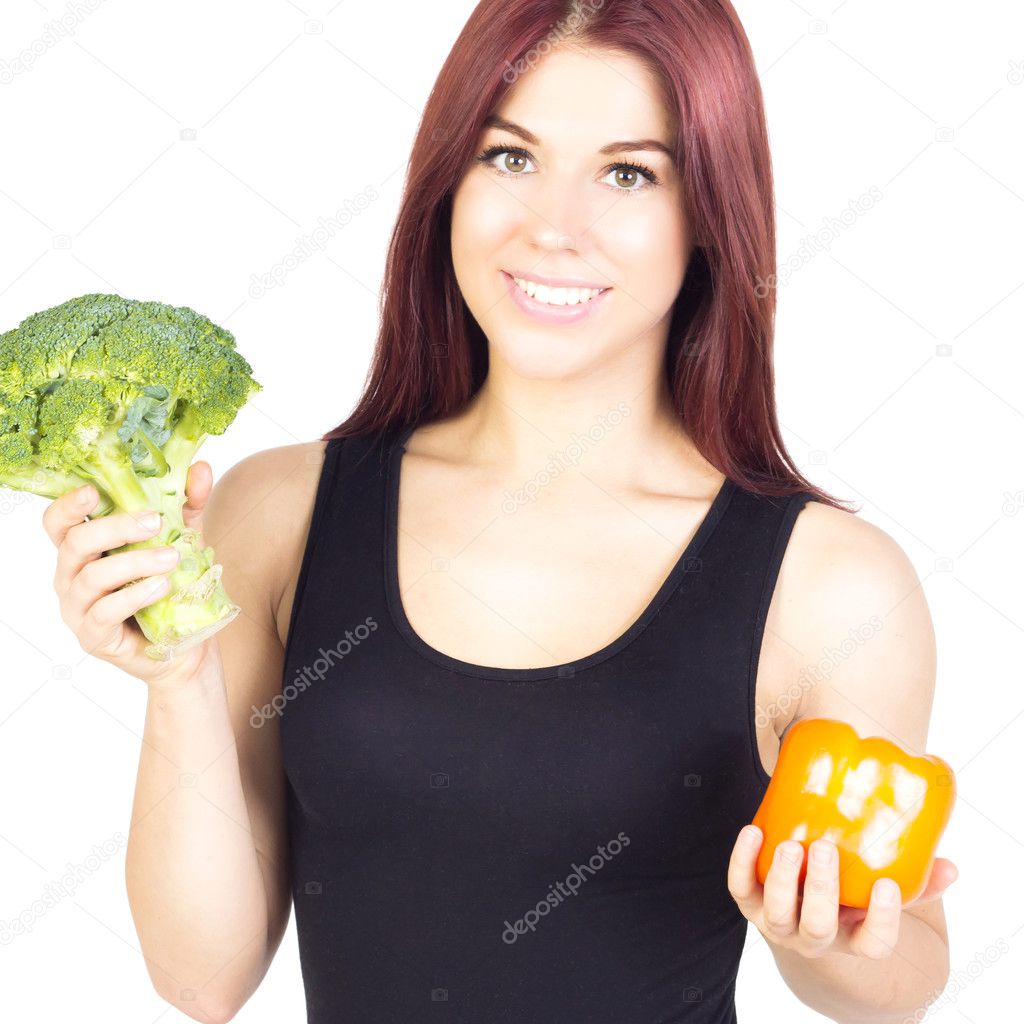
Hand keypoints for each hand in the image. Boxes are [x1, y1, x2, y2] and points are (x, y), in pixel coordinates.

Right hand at [43, 461, 222, 689]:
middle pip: (74, 543)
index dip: (69, 504)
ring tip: (171, 558)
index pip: (59, 522)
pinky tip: (161, 587)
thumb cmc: (173, 589)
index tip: (94, 490)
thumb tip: (200, 467)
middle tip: (154, 521)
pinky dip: (133, 596)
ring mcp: (78, 608)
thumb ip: (187, 505)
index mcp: (85, 549)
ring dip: (133, 562)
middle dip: (114, 527)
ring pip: (91, 577)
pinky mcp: (92, 637)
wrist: (187, 646)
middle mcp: (72, 576)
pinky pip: (104, 612)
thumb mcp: (183, 540)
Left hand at [727, 825, 958, 958]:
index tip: (889, 884)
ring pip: (776, 913)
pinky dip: (742, 861)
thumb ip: (919, 882)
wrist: (801, 904)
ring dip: (781, 878)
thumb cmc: (852, 893)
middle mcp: (813, 936)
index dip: (882, 920)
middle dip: (820, 889)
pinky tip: (753, 831)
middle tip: (825, 849)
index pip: (873, 944)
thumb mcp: (885, 893)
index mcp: (852, 937)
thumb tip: (950, 867)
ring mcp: (778, 922)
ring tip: (790, 844)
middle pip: (817, 927)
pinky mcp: (749, 901)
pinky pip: (740, 887)